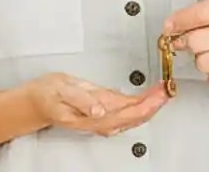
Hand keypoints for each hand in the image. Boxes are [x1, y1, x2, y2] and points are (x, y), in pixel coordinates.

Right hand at [24, 72, 169, 135]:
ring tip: (165, 90)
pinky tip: (151, 95)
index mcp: (94, 117)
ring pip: (135, 114)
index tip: (160, 93)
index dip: (148, 103)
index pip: (128, 113)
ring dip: (152, 103)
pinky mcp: (104, 109)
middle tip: (169, 88)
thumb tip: (100, 109)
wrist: (39, 100)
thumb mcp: (61, 92)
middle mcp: (102, 120)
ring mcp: (105, 116)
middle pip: (137, 115)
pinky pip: (129, 108)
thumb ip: (81, 101)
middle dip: (156, 103)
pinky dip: (143, 101)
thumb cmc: (48, 96)